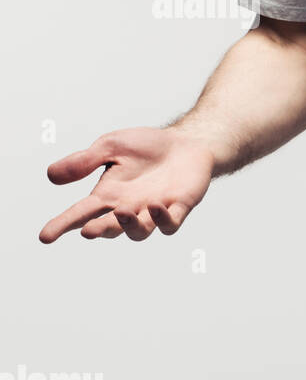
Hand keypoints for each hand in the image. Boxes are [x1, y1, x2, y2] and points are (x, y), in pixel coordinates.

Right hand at [39, 127, 214, 241]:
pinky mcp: (179, 208)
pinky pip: (170, 224)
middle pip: (110, 227)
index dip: (63, 225)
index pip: (81, 213)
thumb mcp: (111, 147)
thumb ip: (85, 161)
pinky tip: (157, 207)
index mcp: (108, 195)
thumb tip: (50, 175)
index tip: (45, 237)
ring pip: (139, 231)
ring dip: (130, 225)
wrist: (186, 143)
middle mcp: (129, 208)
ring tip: (124, 212)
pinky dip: (163, 220)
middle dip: (100, 230)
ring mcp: (154, 211)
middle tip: (89, 231)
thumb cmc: (146, 147)